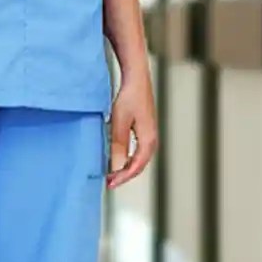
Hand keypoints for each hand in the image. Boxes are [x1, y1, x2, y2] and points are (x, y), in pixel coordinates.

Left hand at [106, 74, 157, 189]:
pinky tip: (117, 159)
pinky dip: (128, 158)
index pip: (136, 166)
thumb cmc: (130, 96)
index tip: (110, 183)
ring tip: (112, 173)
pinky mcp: (145, 130)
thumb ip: (118, 144)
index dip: (123, 177)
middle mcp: (152, 139)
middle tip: (109, 182)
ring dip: (126, 167)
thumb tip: (116, 165)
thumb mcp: (119, 121)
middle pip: (139, 165)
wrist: (136, 79)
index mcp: (148, 140)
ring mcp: (150, 135)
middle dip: (124, 175)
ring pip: (139, 159)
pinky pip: (138, 151)